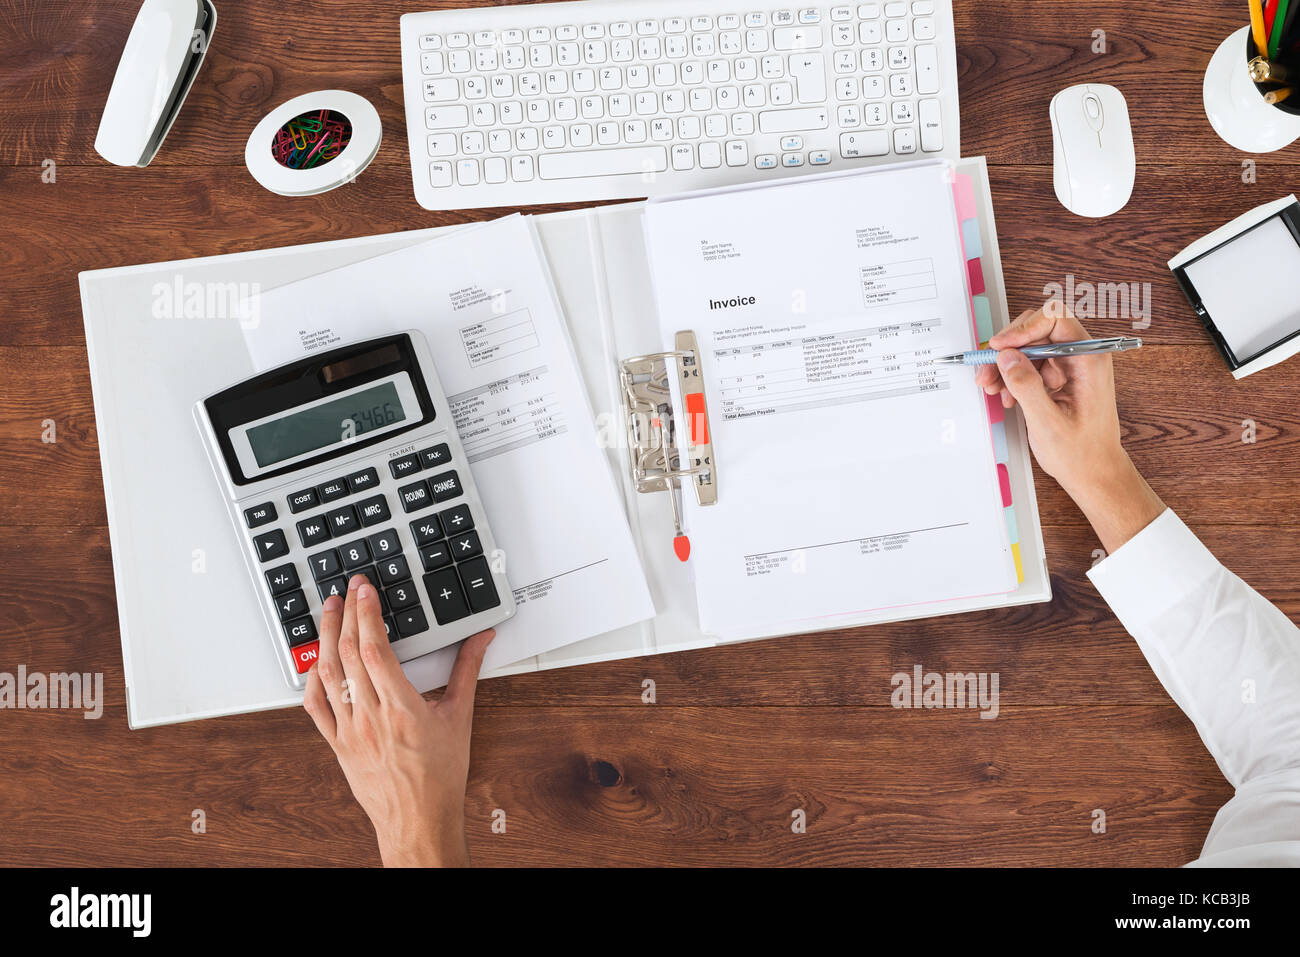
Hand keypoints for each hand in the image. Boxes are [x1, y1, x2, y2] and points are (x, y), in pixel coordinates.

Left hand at [303, 573, 494, 866]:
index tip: (365, 591)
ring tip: (329, 610)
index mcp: (402, 707)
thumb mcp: (460, 718)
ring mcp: (349, 731)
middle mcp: (370, 717)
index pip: (375, 648)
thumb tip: (480, 639)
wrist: (419, 821)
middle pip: (348, 654)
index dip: (367, 614)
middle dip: (347, 613)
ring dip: (325, 637)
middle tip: (348, 589)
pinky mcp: (337, 744)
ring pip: (328, 674)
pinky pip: (315, 706)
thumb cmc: (440, 777)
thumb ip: (467, 671)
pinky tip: (316, 661)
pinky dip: (312, 679)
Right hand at [974, 300, 1163, 551]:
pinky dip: (1014, 377)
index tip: (1000, 347)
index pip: (1055, 320)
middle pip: (1039, 330)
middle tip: (988, 370)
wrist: (1094, 473)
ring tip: (992, 387)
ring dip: (1007, 364)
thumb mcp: (1047, 421)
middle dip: (1009, 348)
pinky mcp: (1061, 379)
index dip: (1024, 328)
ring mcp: (1071, 368)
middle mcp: (1082, 358)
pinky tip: (1007, 396)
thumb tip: (1006, 356)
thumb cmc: (1081, 453)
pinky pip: (1032, 365)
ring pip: (1031, 348)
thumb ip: (1026, 385)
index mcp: (1089, 361)